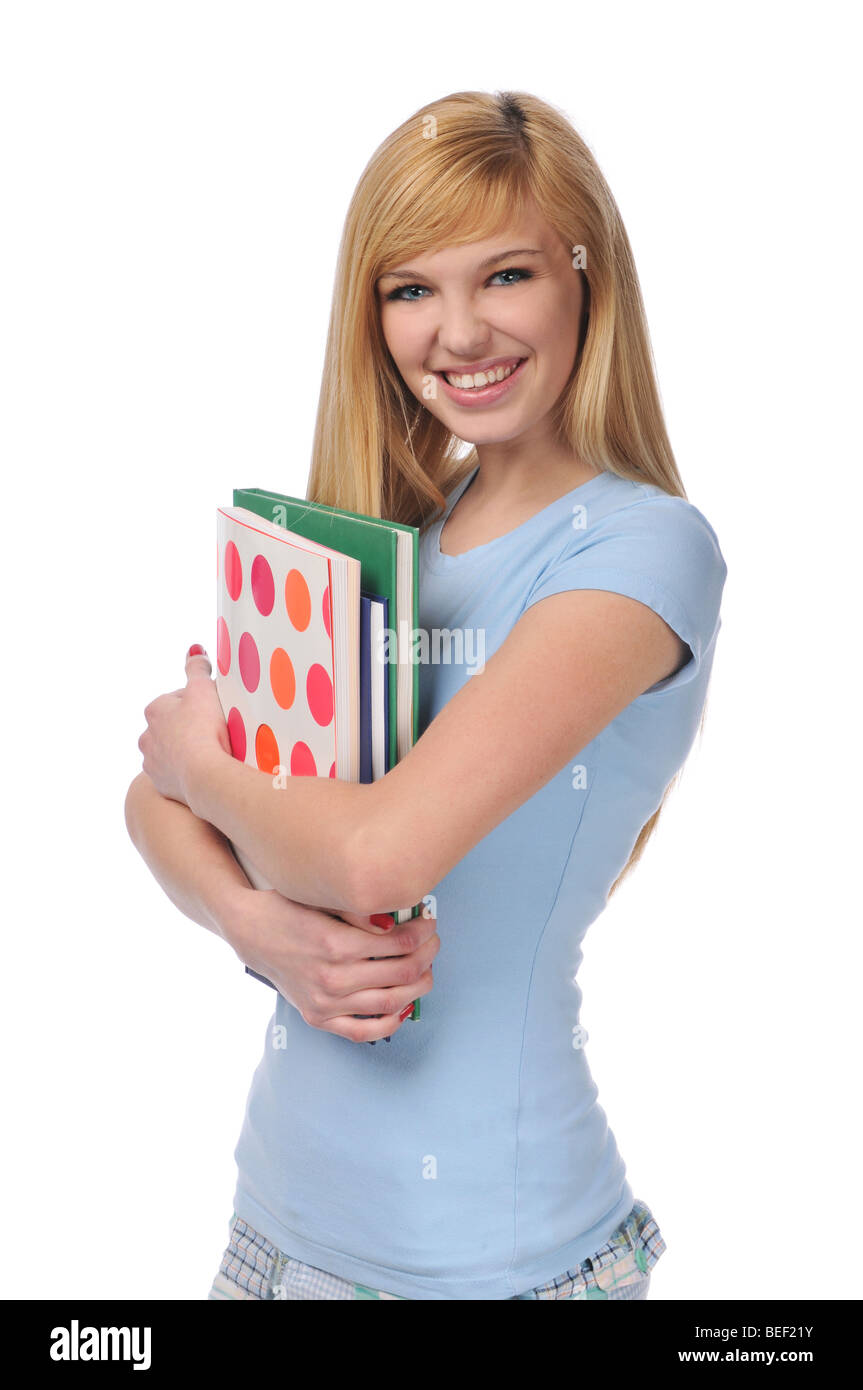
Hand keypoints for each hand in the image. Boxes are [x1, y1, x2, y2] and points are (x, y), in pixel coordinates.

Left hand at [138, 646, 231, 804]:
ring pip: (173, 751)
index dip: (201, 702)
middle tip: (216, 731)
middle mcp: (147, 736)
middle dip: (190, 727)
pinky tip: (205, 770)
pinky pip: (177, 774)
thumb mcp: (203, 689)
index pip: (179, 699)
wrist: (203, 775)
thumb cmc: (203, 729)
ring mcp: (153, 762)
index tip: (217, 709)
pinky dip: (188, 771)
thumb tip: (194, 649)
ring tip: (212, 753)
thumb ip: (197, 668)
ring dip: (188, 750)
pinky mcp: (161, 784)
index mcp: (154, 709)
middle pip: (173, 726)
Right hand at [225, 890, 439, 1043]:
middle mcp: (332, 978)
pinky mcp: (318, 1017)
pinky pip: (363, 1031)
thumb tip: (399, 920)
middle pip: (402, 972)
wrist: (250, 930)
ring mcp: (325, 1002)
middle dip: (427, 954)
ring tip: (425, 970)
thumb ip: (361, 910)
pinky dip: (390, 1022)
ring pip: (391, 1002)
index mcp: (336, 943)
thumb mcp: (323, 897)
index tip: (429, 921)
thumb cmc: (287, 907)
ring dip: (418, 985)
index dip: (423, 931)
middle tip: (432, 941)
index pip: (400, 942)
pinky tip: (403, 1007)